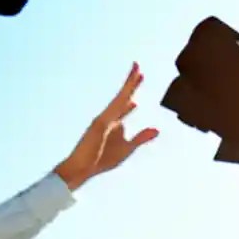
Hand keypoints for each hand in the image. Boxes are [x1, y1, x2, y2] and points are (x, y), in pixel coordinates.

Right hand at [54, 63, 158, 190]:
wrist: (81, 170)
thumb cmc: (101, 160)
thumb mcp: (128, 148)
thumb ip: (141, 138)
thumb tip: (157, 129)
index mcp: (115, 122)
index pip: (126, 103)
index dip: (132, 90)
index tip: (140, 77)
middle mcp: (109, 117)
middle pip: (122, 97)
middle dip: (131, 83)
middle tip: (138, 68)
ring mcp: (103, 120)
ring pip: (119, 99)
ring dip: (128, 87)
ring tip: (137, 73)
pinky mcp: (99, 125)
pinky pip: (113, 111)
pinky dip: (121, 103)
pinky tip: (130, 96)